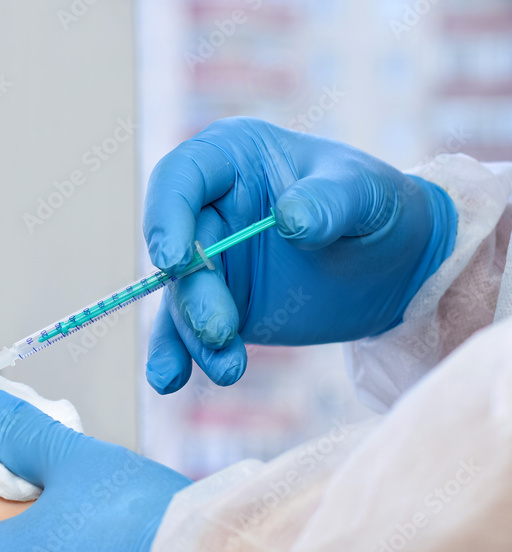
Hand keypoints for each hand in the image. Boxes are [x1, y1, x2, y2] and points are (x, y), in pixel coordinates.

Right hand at [143, 117, 457, 391]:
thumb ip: (332, 200)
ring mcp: (210, 261)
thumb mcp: (368, 193)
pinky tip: (170, 379)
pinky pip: (184, 332)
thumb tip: (291, 220)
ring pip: (180, 298)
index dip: (167, 216)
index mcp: (231, 160)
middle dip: (193, 294)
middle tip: (221, 330)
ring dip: (193, 337)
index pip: (180, 179)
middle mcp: (209, 209)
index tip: (176, 261)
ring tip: (228, 368)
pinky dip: (177, 356)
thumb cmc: (379, 207)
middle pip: (178, 250)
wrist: (397, 266)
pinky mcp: (216, 307)